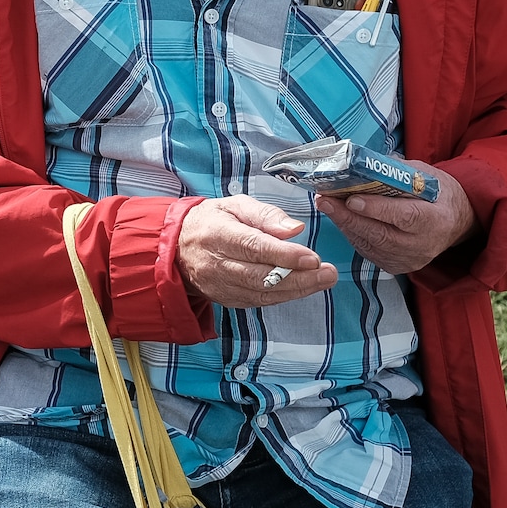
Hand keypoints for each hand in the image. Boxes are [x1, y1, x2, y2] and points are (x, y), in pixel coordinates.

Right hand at [177, 195, 338, 308]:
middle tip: (328, 273)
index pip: (254, 247)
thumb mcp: (235, 205)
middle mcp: (217, 264)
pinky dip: (284, 296)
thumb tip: (294, 229)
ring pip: (263, 293)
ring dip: (297, 289)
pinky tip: (304, 287)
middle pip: (262, 276)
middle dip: (299, 277)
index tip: (313, 258)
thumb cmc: (211, 222)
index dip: (285, 255)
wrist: (178, 249)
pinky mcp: (226, 299)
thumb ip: (265, 215)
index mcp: (218, 235)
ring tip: (324, 279)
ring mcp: (220, 285)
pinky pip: (259, 301)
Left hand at [315, 164, 475, 275]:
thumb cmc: (438, 194)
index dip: (376, 209)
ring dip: (345, 224)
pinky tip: (341, 219)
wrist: (455, 223)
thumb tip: (365, 164)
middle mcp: (422, 244)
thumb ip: (398, 173)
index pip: (404, 217)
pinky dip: (353, 234)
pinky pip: (369, 251)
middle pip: (380, 234)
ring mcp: (409, 259)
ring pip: (370, 244)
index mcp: (436, 219)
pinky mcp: (397, 266)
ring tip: (327, 205)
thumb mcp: (427, 176)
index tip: (351, 199)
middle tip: (325, 200)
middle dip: (348, 216)